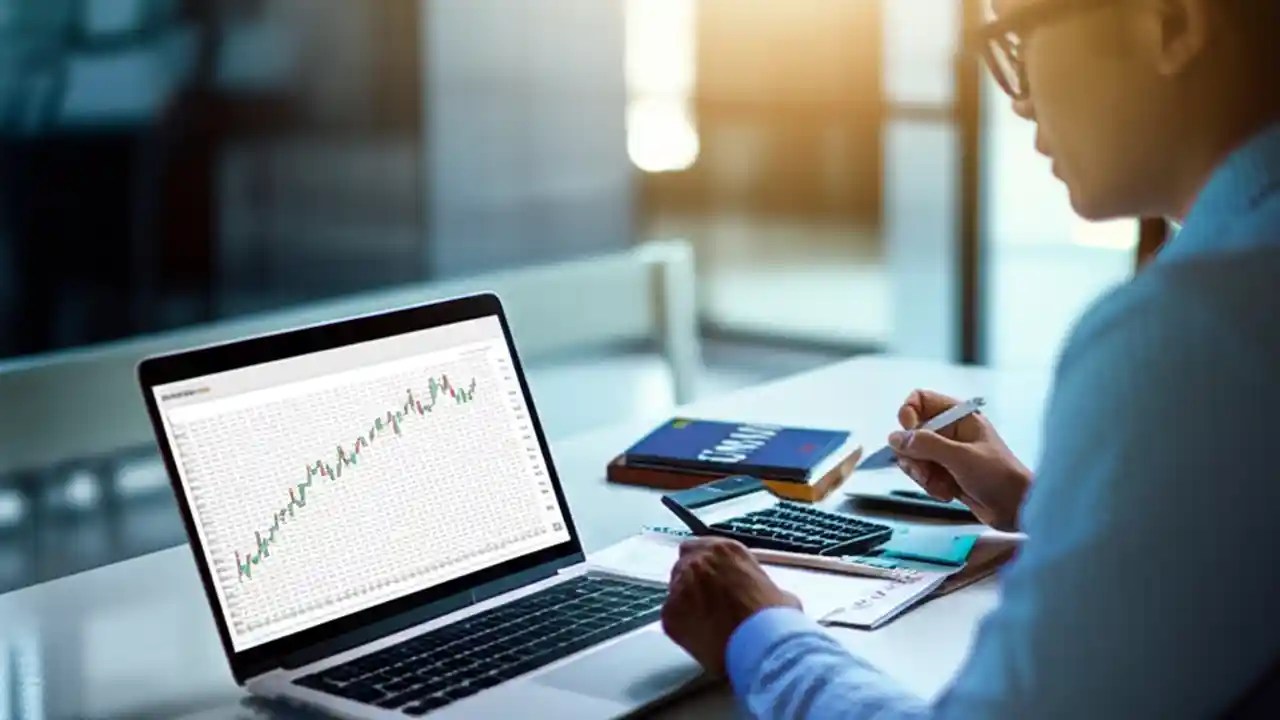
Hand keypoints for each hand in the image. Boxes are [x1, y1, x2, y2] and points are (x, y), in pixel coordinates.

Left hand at [661, 537, 800, 674]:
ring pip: (675, 590)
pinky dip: (682, 625)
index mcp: (725, 550)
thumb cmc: (774, 619)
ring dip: (687, 602)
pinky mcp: (670, 614)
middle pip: (684, 565)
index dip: (707, 565)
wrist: (762, 646)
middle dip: (694, 582)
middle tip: (709, 602)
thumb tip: (761, 597)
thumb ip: (757, 585)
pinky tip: (700, 637)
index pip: (701, 547)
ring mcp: (680, 587)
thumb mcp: (776, 592)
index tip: (712, 578)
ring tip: (707, 624)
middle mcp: (698, 562)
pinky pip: (671, 616)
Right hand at [888, 389, 1031, 531]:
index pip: (920, 401)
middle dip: (913, 455)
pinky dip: (930, 485)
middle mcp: (950, 431)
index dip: (909, 415)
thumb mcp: (961, 457)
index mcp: (958, 416)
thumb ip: (927, 444)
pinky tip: (947, 492)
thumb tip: (896, 437)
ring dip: (922, 474)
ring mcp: (947, 453)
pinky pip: (922, 474)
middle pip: (911, 433)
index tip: (909, 436)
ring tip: (941, 485)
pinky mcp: (945, 473)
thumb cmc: (1000, 476)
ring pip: (913, 456)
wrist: (1017, 508)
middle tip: (925, 470)